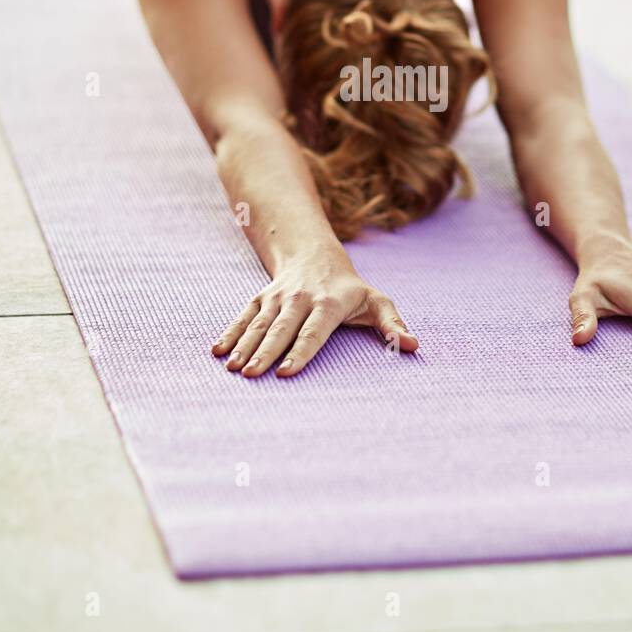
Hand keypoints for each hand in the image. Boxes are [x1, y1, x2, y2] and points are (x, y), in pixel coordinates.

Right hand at [211, 248, 418, 377]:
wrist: (316, 255)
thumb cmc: (351, 289)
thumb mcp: (376, 301)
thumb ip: (392, 325)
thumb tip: (413, 345)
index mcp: (328, 304)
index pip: (313, 332)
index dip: (301, 352)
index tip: (287, 373)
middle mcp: (299, 299)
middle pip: (281, 329)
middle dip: (266, 353)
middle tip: (251, 375)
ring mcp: (278, 298)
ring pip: (259, 324)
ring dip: (244, 346)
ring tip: (233, 369)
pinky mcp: (261, 299)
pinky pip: (244, 317)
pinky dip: (231, 333)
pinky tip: (218, 352)